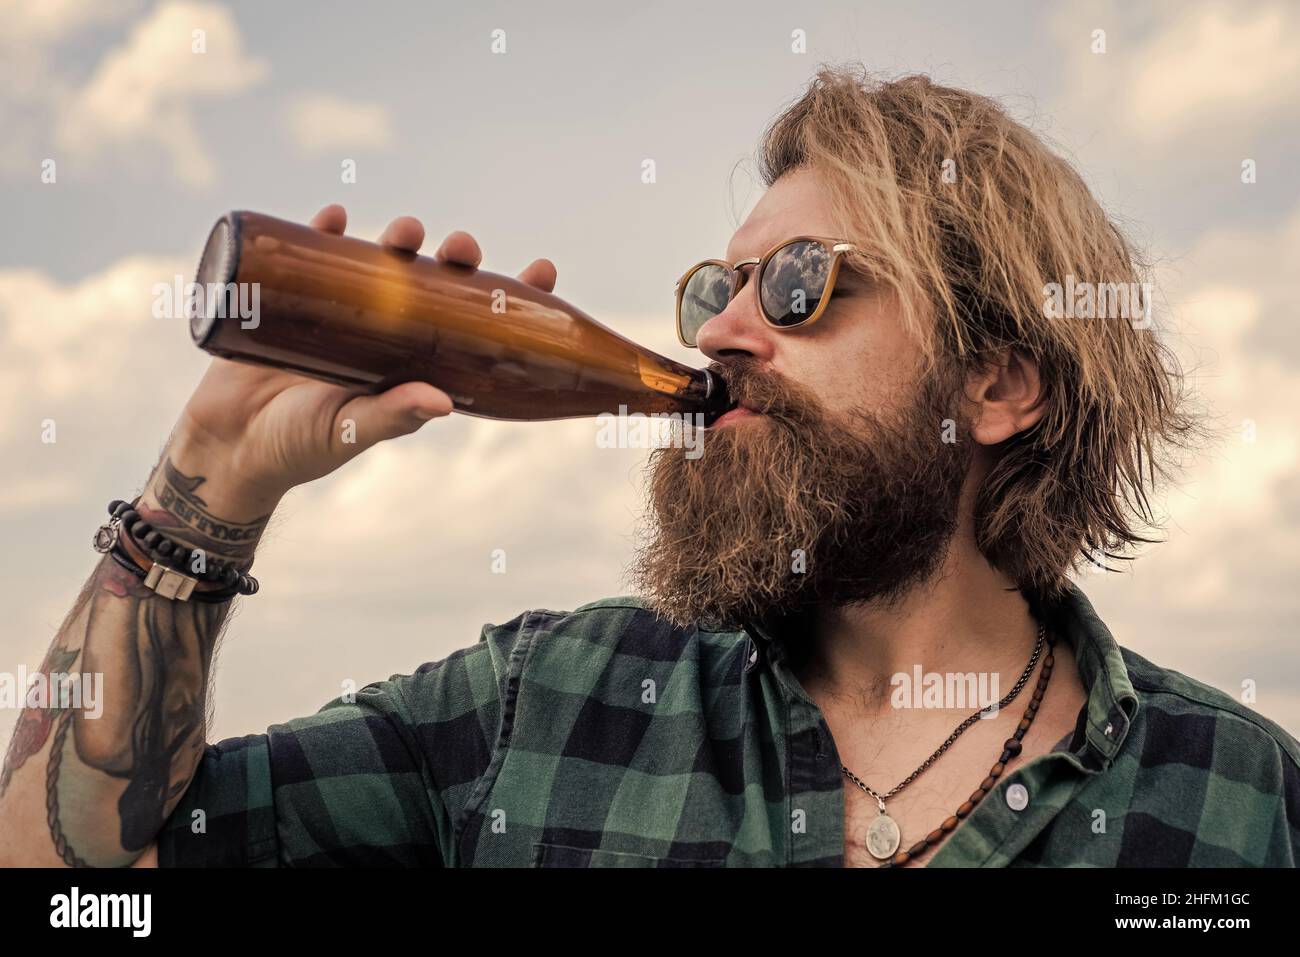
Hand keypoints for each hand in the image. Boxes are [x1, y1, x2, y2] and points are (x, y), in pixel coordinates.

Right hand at [168, 204, 559, 514]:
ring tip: (407, 231)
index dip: (509, 298)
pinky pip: (309, 254)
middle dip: (454, 259)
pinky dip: (321, 231)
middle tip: (462, 246)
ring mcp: (340, 312)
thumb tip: (443, 402)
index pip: (473, 325)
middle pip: (432, 284)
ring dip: (397, 241)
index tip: (542, 271)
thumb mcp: (350, 431)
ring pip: (381, 264)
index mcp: (412, 364)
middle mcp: (385, 333)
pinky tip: (333, 215)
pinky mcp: (290, 298)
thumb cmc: (299, 447)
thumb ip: (392, 416)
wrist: (228, 446)